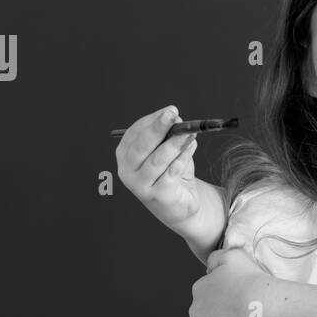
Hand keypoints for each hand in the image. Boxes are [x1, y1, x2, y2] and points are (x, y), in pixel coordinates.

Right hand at [115, 105, 201, 234]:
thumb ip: (169, 136)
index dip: (152, 120)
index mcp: (125, 155)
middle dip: (158, 128)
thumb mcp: (168, 151)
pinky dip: (183, 157)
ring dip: (175, 142)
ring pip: (158, 159)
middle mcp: (127, 171)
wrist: (180, 206)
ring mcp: (140, 186)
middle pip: (142, 146)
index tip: (170, 110)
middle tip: (173, 114)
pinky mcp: (158, 196)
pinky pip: (172, 172)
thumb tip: (177, 119)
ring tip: (190, 132)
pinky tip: (192, 147)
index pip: (135, 133)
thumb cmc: (172, 173)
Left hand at [190, 248, 269, 316]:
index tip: (237, 297)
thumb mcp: (234, 256)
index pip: (206, 292)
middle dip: (217, 312)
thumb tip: (210, 267)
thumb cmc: (252, 282)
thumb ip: (216, 258)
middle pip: (203, 311)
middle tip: (239, 312)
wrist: (262, 309)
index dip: (222, 295)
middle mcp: (195, 309)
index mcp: (200, 288)